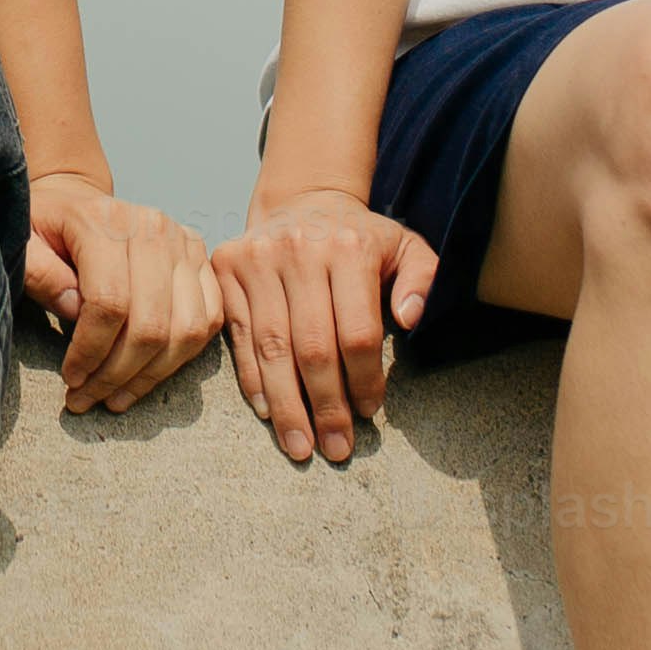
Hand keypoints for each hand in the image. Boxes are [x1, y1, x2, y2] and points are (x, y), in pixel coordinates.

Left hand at [22, 175, 217, 416]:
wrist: (76, 200)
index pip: (109, 302)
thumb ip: (39, 274)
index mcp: (105, 221)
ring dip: (151, 376)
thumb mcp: (23, 243)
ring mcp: (184, 243)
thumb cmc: (46, 229)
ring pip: (186, 330)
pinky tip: (146, 375)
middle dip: (117, 374)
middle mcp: (153, 228)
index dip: (89, 352)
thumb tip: (76, 312)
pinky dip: (181, 358)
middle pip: (151, 324)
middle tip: (88, 398)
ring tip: (116, 397)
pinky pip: (208, 321)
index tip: (70, 378)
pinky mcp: (202, 260)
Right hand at [218, 186, 437, 466]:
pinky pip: (240, 335)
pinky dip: (254, 379)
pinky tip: (269, 412)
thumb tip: (410, 319)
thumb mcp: (405, 247)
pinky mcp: (227, 268)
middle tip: (336, 449)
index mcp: (349, 247)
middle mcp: (299, 251)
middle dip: (326, 406)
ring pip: (272, 347)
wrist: (302, 199)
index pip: (356, 331)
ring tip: (301, 446)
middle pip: (312, 347)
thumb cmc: (360, 238)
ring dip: (287, 405)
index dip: (363, 380)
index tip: (369, 414)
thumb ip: (423, 280)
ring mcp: (258, 259)